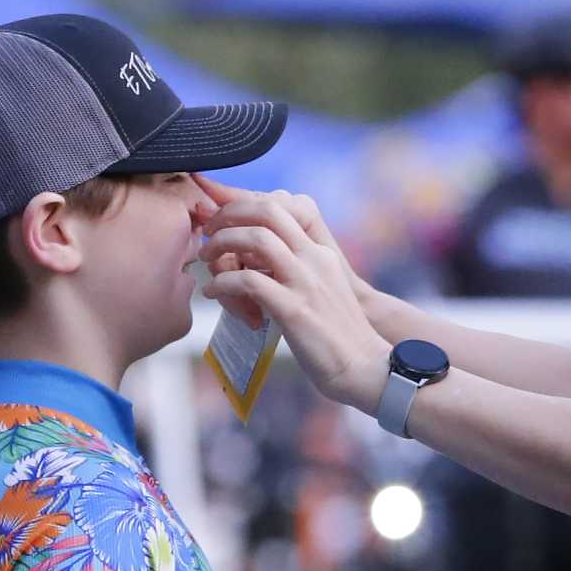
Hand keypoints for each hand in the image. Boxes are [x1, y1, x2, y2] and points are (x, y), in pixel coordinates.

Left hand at [195, 179, 365, 328]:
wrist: (363, 367)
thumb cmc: (336, 336)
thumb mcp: (319, 291)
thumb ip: (294, 271)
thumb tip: (255, 267)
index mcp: (319, 252)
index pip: (278, 207)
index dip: (240, 203)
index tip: (216, 212)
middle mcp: (314, 258)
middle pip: (267, 210)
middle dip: (229, 214)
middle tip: (208, 231)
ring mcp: (306, 282)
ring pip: (257, 239)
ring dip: (222, 244)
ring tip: (206, 259)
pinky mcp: (295, 309)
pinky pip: (248, 281)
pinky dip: (222, 283)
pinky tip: (213, 292)